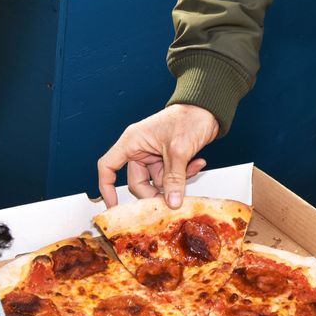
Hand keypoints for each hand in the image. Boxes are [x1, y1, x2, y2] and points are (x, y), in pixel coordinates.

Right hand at [97, 104, 218, 208]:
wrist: (208, 109)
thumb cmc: (189, 117)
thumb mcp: (179, 150)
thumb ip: (174, 179)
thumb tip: (171, 202)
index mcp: (132, 142)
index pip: (107, 166)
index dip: (106, 187)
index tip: (113, 205)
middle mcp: (140, 149)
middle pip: (137, 182)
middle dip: (154, 192)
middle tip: (169, 200)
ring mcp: (154, 155)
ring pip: (157, 181)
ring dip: (175, 181)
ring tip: (190, 168)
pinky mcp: (168, 159)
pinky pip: (171, 176)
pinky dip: (184, 174)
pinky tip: (197, 163)